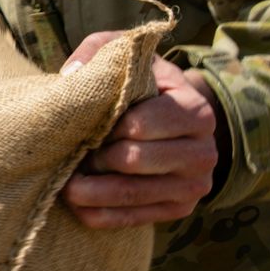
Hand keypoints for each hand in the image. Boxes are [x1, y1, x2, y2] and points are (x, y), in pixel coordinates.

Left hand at [59, 36, 220, 228]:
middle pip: (134, 161)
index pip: (140, 124)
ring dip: (90, 191)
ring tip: (64, 183)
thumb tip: (73, 75)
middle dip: (95, 158)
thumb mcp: (125, 55)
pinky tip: (76, 207)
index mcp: (196, 110)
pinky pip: (134, 219)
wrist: (169, 121)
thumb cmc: (140, 83)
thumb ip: (98, 51)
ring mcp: (194, 185)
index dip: (105, 127)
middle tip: (71, 154)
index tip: (85, 125)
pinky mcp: (180, 209)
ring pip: (132, 194)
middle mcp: (205, 151)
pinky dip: (100, 214)